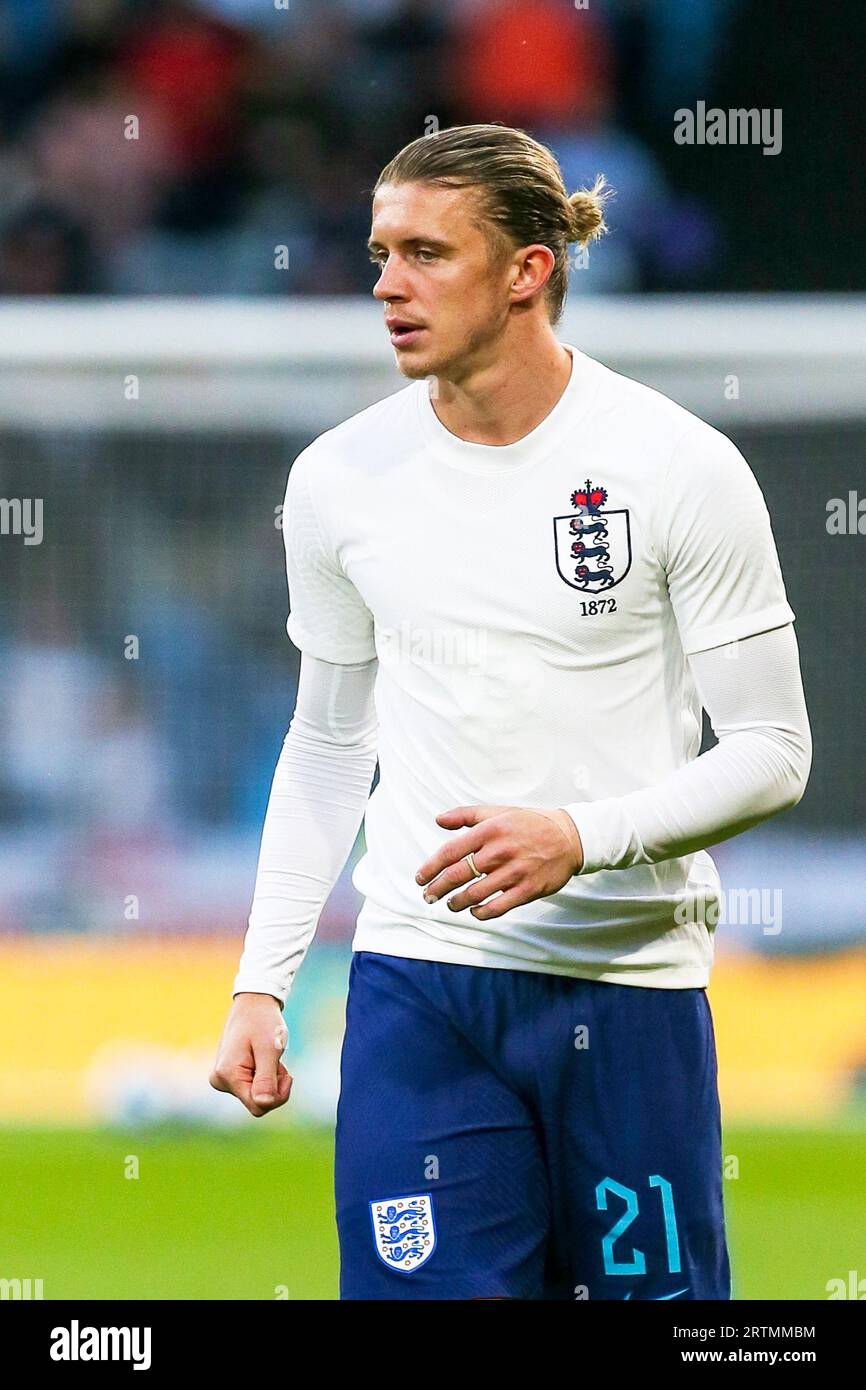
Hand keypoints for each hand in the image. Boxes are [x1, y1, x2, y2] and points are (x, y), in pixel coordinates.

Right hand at [209, 993, 292, 1116]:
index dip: (278, 1094)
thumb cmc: (262, 1021)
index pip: (258, 1106)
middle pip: (257, 1102)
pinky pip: (252, 1088)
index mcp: (227, 1075)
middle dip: (274, 1085)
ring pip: (255, 1096)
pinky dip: (264, 1076)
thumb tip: (263, 1104)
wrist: (253, 1003)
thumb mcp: (270, 1049)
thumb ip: (266, 1078)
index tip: (286, 1071)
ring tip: (268, 1056)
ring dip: (269, 1079)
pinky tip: (262, 1058)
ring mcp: (222, 1079)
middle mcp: (220, 1081)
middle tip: (276, 1060)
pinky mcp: (228, 1076)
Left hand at [415, 804, 583, 921]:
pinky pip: (498, 907)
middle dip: (438, 888)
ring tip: (450, 904)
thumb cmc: (528, 824)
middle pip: (458, 875)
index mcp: (490, 830)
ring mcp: (514, 871)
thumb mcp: (498, 812)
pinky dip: (481, 912)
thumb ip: (465, 815)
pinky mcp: (528, 889)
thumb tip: (438, 820)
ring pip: (475, 893)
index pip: (451, 852)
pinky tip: (474, 911)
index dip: (431, 867)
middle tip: (428, 896)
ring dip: (457, 902)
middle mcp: (500, 851)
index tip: (420, 878)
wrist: (569, 837)